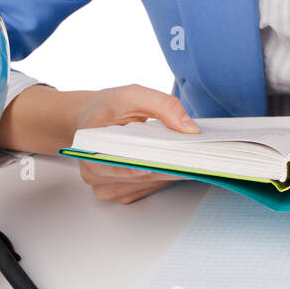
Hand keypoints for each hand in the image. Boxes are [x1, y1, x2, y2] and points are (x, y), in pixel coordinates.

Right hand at [73, 84, 198, 203]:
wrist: (89, 118)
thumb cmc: (106, 107)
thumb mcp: (132, 95)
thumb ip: (162, 106)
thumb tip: (190, 129)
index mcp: (89, 149)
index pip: (124, 164)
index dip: (154, 163)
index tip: (180, 160)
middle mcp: (94, 174)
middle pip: (143, 176)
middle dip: (172, 164)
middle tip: (200, 155)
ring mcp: (107, 188)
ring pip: (149, 184)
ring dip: (170, 170)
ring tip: (190, 154)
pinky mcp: (120, 193)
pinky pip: (149, 188)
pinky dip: (164, 174)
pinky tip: (174, 161)